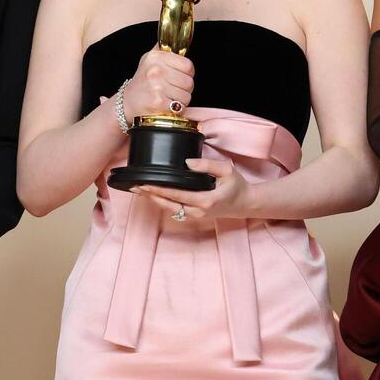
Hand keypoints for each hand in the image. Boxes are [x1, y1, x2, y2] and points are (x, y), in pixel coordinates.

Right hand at [122, 48, 194, 120]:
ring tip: (168, 97)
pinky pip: (180, 106)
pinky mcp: (158, 102)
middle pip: (189, 82)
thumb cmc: (142, 81)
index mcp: (156, 58)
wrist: (127, 103)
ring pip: (186, 95)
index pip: (188, 65)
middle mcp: (156, 70)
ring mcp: (156, 87)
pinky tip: (165, 105)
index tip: (179, 76)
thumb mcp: (149, 60)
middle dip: (184, 88)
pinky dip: (176, 109)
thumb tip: (175, 34)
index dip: (187, 73)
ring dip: (181, 100)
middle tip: (172, 89)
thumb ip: (163, 49)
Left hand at [134, 157, 254, 219]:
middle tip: (135, 187)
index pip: (176, 195)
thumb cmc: (237, 186)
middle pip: (168, 205)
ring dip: (154, 200)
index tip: (145, 183)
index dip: (159, 189)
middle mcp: (198, 211)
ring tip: (140, 191)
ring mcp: (196, 216)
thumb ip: (207, 165)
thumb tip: (187, 163)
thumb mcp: (227, 170)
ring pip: (170, 209)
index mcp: (206, 200)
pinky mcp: (194, 216)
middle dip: (150, 196)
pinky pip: (175, 210)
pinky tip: (154, 195)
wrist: (244, 203)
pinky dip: (163, 203)